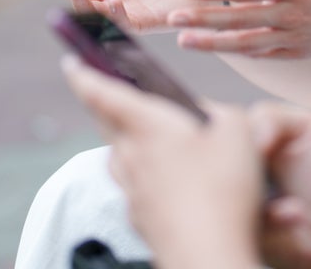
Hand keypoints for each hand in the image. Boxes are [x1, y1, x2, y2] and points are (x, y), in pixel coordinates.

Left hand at [62, 56, 264, 268]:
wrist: (207, 254)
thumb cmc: (223, 189)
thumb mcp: (238, 131)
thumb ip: (221, 114)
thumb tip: (208, 117)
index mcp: (148, 126)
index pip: (104, 94)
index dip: (85, 74)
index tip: (71, 61)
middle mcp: (131, 156)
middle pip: (108, 125)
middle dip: (106, 107)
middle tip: (110, 96)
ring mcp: (133, 191)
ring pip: (118, 157)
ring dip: (123, 142)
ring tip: (140, 137)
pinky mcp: (140, 218)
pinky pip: (133, 187)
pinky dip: (141, 176)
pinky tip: (163, 181)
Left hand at [168, 0, 310, 57]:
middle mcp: (293, 13)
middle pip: (240, 19)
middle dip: (204, 19)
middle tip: (173, 17)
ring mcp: (294, 36)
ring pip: (246, 43)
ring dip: (212, 42)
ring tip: (183, 39)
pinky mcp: (297, 53)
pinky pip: (261, 54)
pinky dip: (236, 51)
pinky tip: (212, 47)